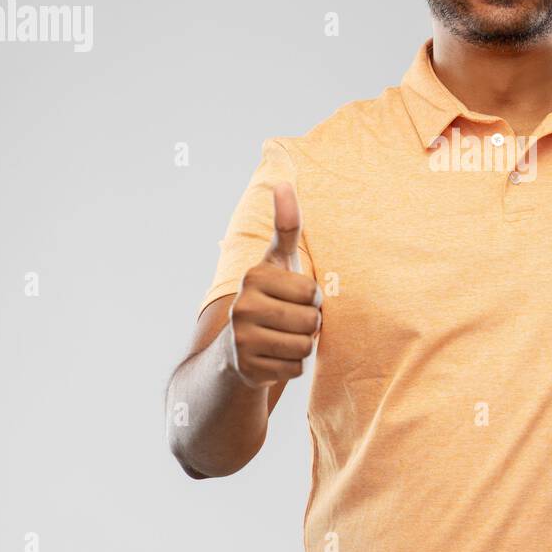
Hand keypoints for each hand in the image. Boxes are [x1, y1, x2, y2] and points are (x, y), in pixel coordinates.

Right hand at [226, 182, 321, 388]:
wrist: (238, 349)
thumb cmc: (271, 296)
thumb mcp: (279, 261)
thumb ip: (286, 225)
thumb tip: (284, 181)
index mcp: (254, 276)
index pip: (313, 292)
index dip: (312, 298)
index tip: (292, 297)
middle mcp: (242, 306)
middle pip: (311, 321)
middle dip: (309, 324)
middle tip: (289, 321)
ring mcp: (242, 340)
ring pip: (305, 347)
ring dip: (302, 345)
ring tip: (282, 337)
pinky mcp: (248, 370)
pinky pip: (296, 369)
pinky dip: (292, 366)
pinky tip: (274, 357)